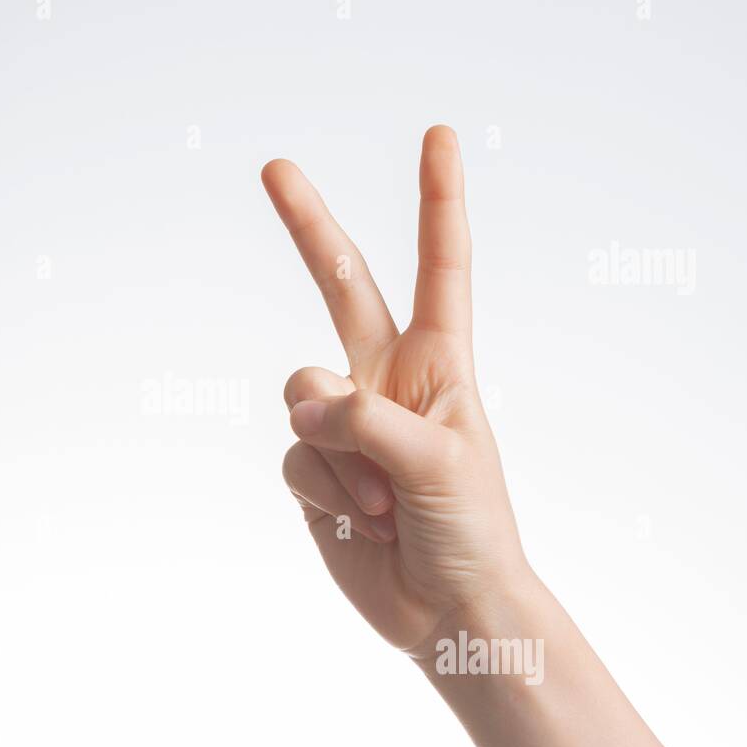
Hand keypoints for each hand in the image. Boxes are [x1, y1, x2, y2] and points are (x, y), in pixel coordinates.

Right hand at [266, 126, 532, 652]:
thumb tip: (302, 403)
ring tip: (386, 501)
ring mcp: (344, 425)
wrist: (446, 610)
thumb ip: (369, 420)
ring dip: (341, 454)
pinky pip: (292, 456)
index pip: (441, 269)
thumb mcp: (440, 464)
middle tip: (274, 166)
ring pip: (302, 397)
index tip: (438, 137)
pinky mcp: (313, 468)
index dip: (438, 202)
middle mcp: (385, 381)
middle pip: (340, 288)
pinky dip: (325, 489)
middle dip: (310, 227)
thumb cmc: (472, 530)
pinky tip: (360, 520)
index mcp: (440, 365)